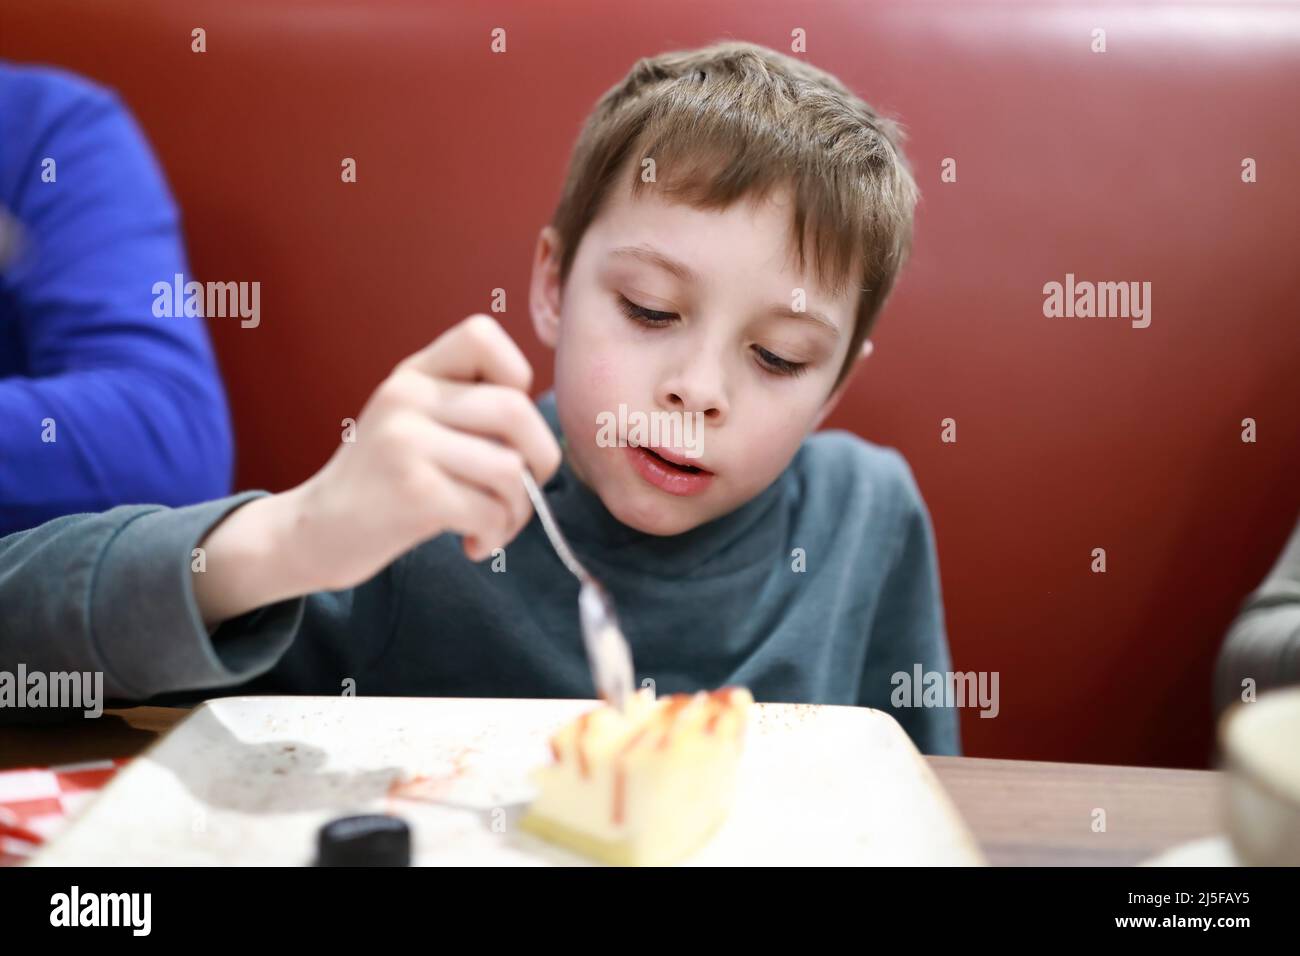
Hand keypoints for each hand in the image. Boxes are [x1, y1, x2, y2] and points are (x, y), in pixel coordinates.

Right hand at [285, 314, 561, 589]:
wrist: (311, 533)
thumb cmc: (382, 483)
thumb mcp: (411, 423)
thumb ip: (464, 408)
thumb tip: (542, 436)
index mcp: (413, 374)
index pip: (482, 335)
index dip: (516, 379)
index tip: (502, 426)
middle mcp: (407, 397)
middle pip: (517, 411)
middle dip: (539, 461)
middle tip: (517, 492)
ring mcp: (407, 442)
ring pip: (511, 468)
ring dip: (518, 511)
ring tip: (493, 525)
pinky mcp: (413, 493)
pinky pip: (491, 511)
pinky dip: (495, 536)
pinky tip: (473, 543)